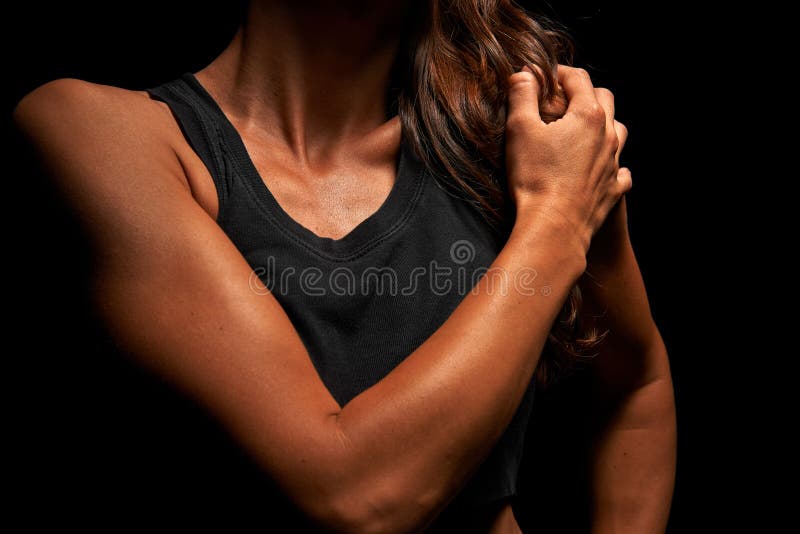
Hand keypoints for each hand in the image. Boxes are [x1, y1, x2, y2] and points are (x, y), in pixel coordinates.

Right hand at [505, 65, 630, 253]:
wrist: (554, 226)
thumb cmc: (535, 178)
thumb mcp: (519, 130)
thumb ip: (522, 96)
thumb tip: (524, 74)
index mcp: (588, 115)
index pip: (578, 79)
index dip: (559, 73)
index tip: (543, 76)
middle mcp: (608, 135)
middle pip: (605, 98)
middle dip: (584, 92)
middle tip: (562, 98)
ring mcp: (614, 163)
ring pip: (618, 131)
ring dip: (603, 124)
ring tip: (583, 131)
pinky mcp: (613, 189)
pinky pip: (621, 171)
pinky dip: (612, 165)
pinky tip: (601, 168)